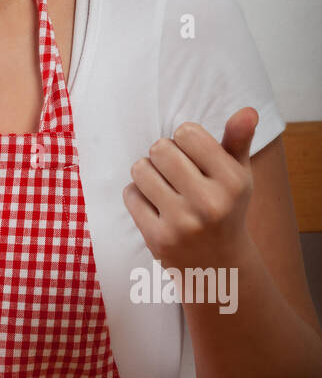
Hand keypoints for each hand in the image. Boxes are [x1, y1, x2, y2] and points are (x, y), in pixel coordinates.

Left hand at [122, 107, 257, 273]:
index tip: (192, 154)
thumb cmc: (225, 208)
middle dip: (163, 154)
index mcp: (233, 181)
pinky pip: (130, 194)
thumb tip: (247, 111)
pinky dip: (137, 195)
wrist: (217, 266)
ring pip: (140, 169)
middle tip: (174, 171)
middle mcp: (210, 202)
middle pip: (160, 148)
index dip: (184, 139)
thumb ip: (238, 140)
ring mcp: (183, 223)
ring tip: (164, 186)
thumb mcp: (238, 175)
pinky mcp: (158, 238)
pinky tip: (155, 207)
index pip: (187, 133)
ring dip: (147, 173)